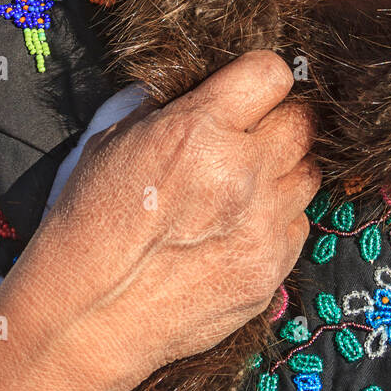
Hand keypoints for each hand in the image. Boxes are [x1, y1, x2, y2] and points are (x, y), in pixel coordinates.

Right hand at [0, 50, 319, 390]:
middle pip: (302, 122)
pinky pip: (299, 223)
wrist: (82, 318)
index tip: (250, 90)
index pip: (271, 73)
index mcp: (197, 131)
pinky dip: (279, 219)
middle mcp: (240, 173)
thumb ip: (169, 110)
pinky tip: (242, 226)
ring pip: (308, 173)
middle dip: (279, 122)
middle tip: (251, 137)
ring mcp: (261, 226)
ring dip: (283, 171)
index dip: (260, 77)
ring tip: (246, 184)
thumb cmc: (87, 225)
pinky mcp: (270, 271)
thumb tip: (204, 88)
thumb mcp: (113, 141)